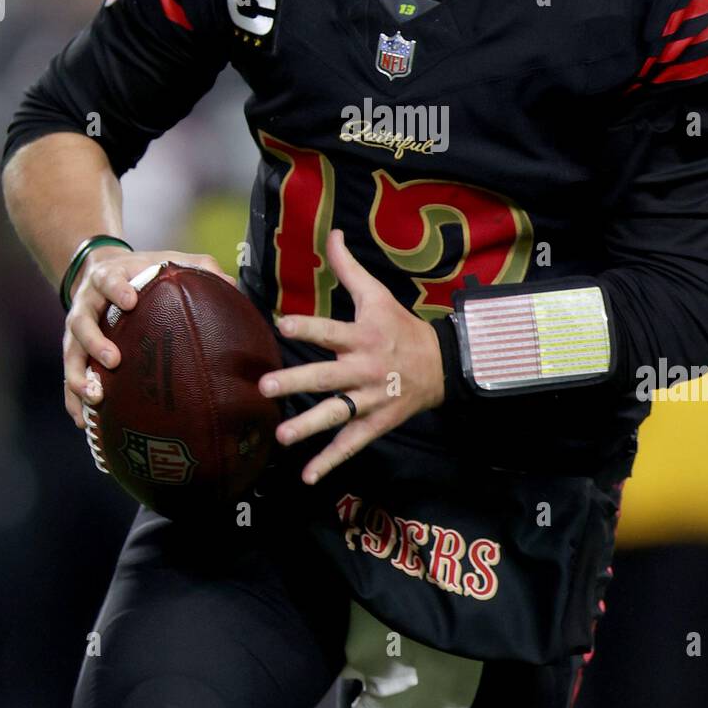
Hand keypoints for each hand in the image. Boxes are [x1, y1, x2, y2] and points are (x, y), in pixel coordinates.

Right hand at [63, 248, 235, 427]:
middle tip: (112, 360)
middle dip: (94, 341)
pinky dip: (73, 399)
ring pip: (71, 353)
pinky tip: (84, 422)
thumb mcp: (168, 260)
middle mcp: (87, 303)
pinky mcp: (74, 351)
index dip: (116, 290)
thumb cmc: (143, 270)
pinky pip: (68, 376)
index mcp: (109, 277)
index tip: (130, 301)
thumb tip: (230, 283)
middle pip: (82, 321)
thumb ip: (197, 266)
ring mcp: (77, 329)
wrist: (101, 271)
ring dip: (79, 376)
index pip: (108, 280)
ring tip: (95, 397)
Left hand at [258, 229, 444, 485]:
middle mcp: (364, 369)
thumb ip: (349, 269)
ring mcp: (370, 399)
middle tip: (266, 388)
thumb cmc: (400, 326)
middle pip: (327, 376)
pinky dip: (330, 461)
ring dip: (309, 426)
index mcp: (363, 336)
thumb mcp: (378, 295)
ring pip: (337, 414)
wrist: (442, 365)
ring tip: (281, 436)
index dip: (308, 325)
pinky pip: (351, 444)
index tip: (281, 323)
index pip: (331, 330)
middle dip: (297, 382)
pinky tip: (307, 475)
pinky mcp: (376, 423)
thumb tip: (334, 232)